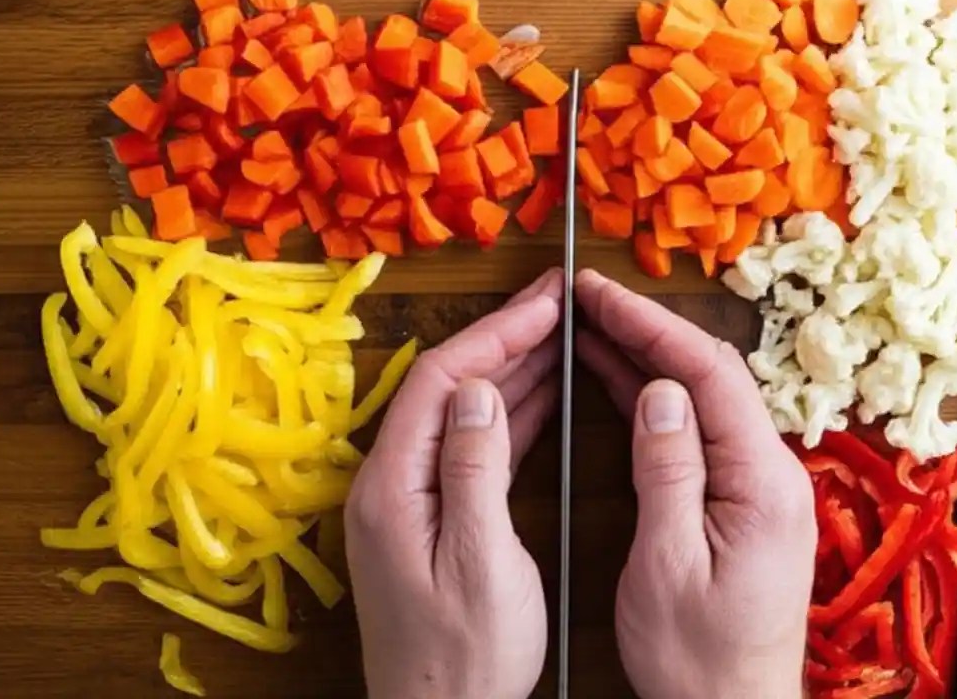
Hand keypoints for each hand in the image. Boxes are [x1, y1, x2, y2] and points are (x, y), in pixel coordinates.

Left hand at [346, 269, 561, 698]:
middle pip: (447, 387)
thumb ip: (473, 468)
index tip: (548, 304)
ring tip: (564, 333)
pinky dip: (514, 416)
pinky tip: (549, 395)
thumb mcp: (477, 560)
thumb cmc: (464, 654)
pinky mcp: (436, 517)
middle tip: (560, 301)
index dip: (495, 335)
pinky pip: (475, 446)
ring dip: (514, 372)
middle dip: (506, 339)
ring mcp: (412, 498)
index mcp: (392, 485)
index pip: (440, 382)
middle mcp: (393, 481)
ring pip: (464, 413)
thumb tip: (477, 388)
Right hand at [576, 269, 815, 698]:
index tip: (599, 295)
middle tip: (587, 300)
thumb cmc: (699, 659)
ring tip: (590, 329)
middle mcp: (772, 473)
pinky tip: (619, 382)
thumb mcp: (668, 566)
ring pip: (702, 400)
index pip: (708, 375)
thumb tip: (660, 390)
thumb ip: (668, 472)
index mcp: (762, 482)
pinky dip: (656, 401)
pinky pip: (699, 432)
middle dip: (647, 330)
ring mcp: (759, 486)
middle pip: (710, 376)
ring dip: (647, 360)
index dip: (650, 325)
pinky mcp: (742, 502)